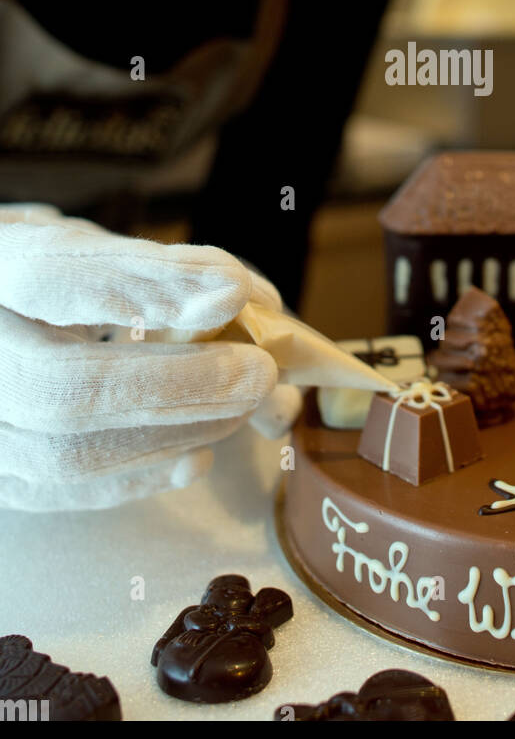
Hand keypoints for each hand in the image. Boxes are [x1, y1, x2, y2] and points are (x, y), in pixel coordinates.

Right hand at [0, 205, 384, 510]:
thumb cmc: (32, 280)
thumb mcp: (75, 247)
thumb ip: (151, 272)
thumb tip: (250, 297)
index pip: (53, 276)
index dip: (146, 286)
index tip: (234, 290)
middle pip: (59, 386)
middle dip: (175, 384)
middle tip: (259, 371)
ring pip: (61, 452)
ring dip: (170, 434)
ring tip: (243, 409)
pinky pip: (53, 492)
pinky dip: (134, 478)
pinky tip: (197, 456)